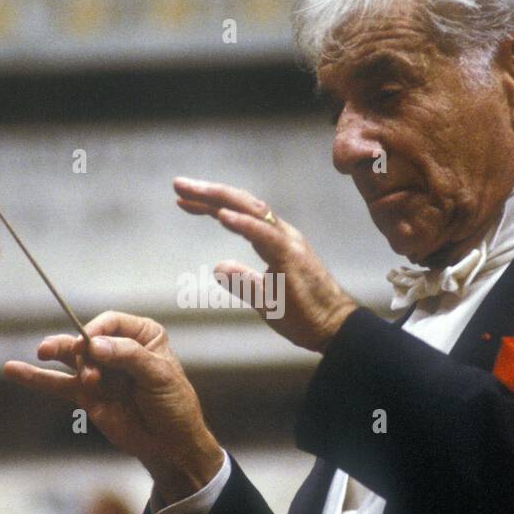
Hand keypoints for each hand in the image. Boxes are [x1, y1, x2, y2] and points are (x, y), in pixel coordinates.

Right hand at [3, 310, 224, 505]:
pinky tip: (13, 370)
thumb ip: (128, 357)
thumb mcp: (159, 376)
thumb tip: (95, 345)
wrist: (170, 445)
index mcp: (142, 336)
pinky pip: (57, 383)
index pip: (112, 323)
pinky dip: (35, 378)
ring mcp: (100, 371)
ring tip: (42, 352)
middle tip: (76, 356)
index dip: (97, 331)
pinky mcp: (86, 394)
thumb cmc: (174, 405)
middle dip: (80, 349)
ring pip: (69, 357)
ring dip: (56, 353)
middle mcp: (117, 349)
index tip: (90, 345)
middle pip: (87, 339)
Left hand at [174, 176, 358, 352]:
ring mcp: (289, 244)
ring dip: (219, 198)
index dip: (209, 204)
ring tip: (192, 191)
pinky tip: (221, 215)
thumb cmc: (304, 314)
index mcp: (275, 241)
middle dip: (208, 192)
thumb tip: (219, 267)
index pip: (238, 213)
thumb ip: (242, 280)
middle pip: (241, 203)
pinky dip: (243, 223)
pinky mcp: (293, 258)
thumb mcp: (262, 297)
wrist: (335, 329)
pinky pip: (265, 235)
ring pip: (252, 210)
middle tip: (177, 183)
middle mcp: (282, 235)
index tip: (182, 199)